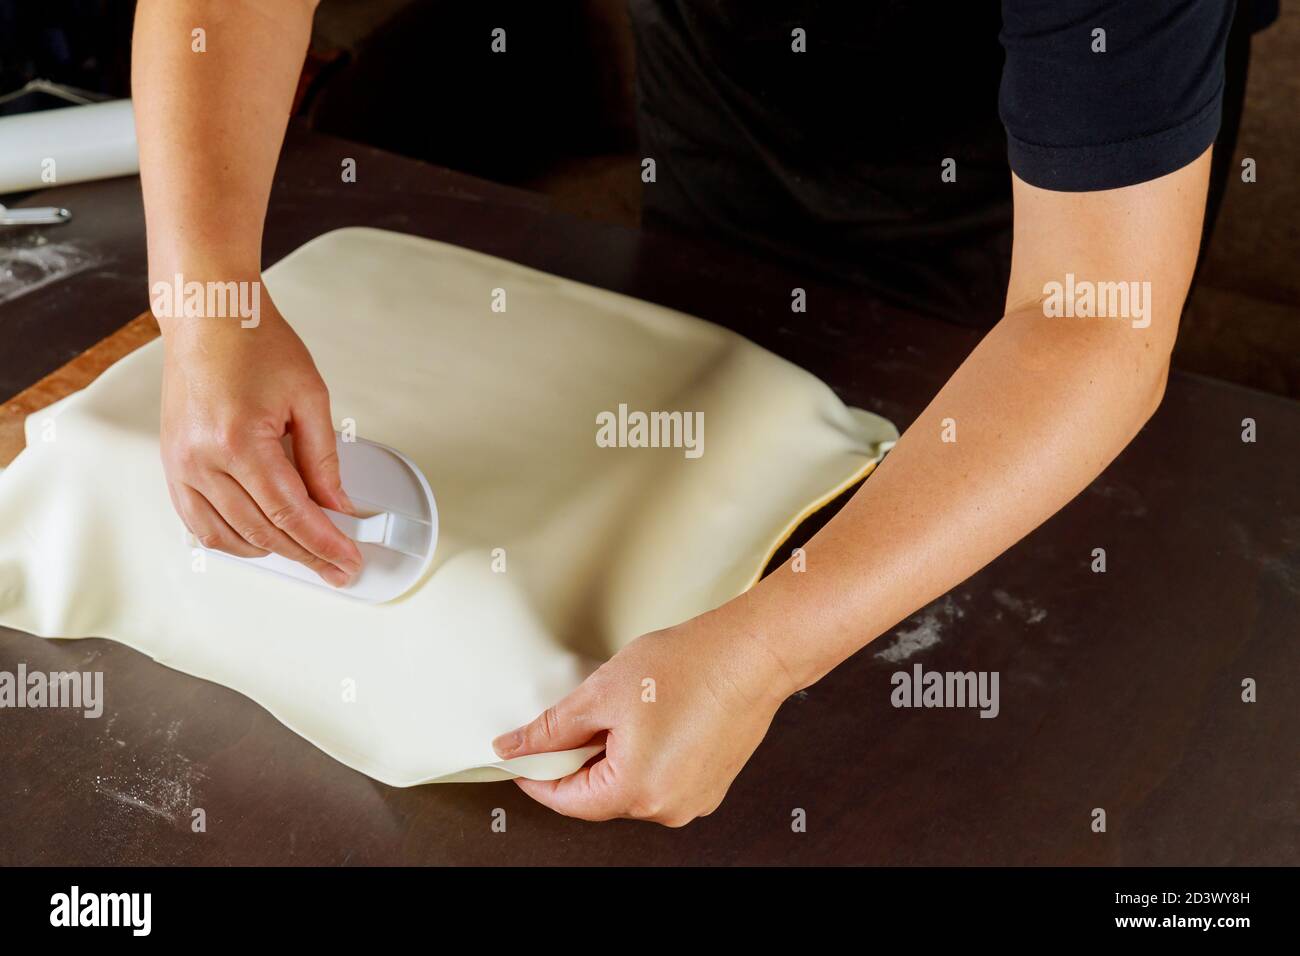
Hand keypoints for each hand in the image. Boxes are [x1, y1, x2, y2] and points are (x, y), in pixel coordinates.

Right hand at [159, 289, 362, 586]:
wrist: (210, 317)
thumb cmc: (254, 343)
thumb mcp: (309, 397)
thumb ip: (324, 459)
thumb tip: (337, 504)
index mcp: (239, 441)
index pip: (290, 513)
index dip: (324, 543)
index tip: (347, 560)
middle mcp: (202, 459)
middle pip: (262, 531)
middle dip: (306, 554)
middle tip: (337, 567)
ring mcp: (181, 465)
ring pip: (227, 536)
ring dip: (270, 552)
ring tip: (305, 553)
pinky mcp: (172, 464)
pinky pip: (197, 522)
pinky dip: (231, 539)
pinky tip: (260, 540)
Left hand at [493, 606, 791, 825]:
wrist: (753, 653)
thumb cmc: (693, 666)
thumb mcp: (603, 692)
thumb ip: (552, 728)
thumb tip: (516, 747)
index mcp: (636, 792)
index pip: (566, 801)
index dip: (536, 775)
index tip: (521, 755)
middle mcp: (668, 807)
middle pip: (599, 794)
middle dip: (580, 758)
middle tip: (578, 715)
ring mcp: (694, 798)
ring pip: (631, 784)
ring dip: (614, 754)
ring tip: (626, 707)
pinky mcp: (710, 783)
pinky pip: (661, 777)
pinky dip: (645, 754)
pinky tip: (652, 715)